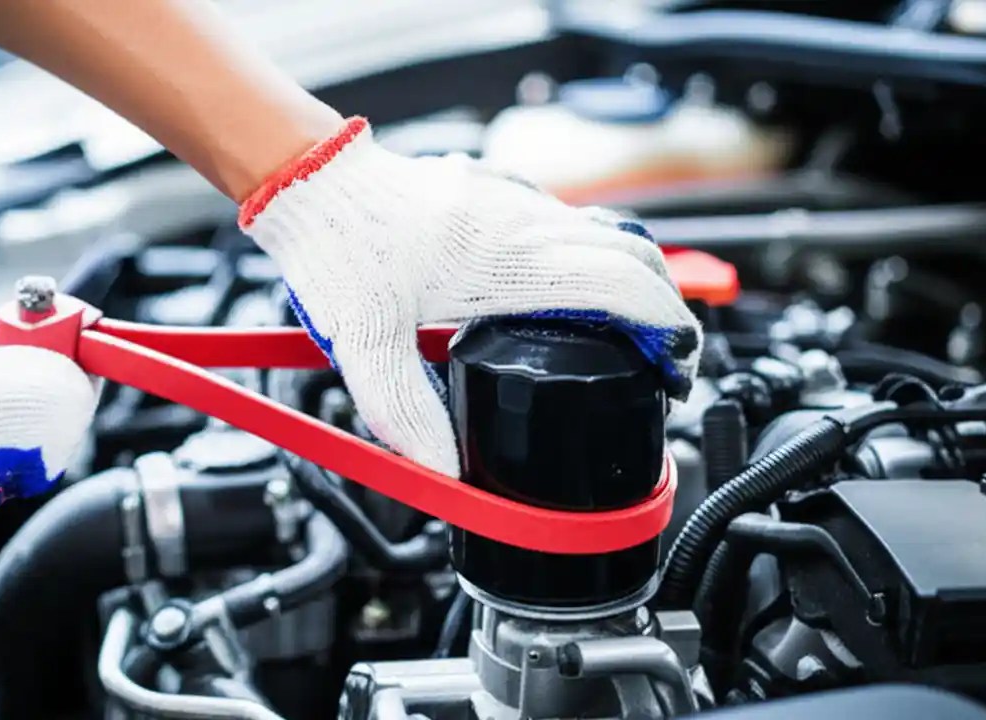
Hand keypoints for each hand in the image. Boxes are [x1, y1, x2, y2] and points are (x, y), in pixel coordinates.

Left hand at [239, 117, 701, 477]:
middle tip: (662, 361)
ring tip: (629, 333)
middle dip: (667, 308)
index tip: (675, 370)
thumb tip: (443, 472)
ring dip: (633, 278)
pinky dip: (594, 255)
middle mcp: (522, 220)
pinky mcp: (497, 190)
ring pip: (607, 231)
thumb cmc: (338, 250)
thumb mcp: (366, 345)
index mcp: (506, 260)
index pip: (625, 284)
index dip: (668, 328)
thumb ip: (405, 414)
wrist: (310, 183)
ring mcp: (513, 198)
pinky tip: (570, 291)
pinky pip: (570, 220)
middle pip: (634, 254)